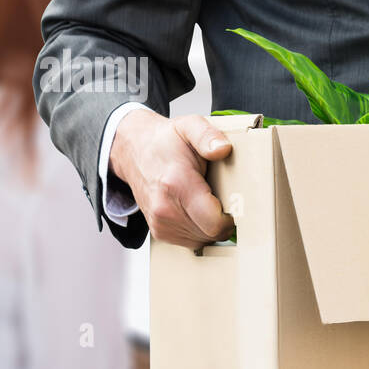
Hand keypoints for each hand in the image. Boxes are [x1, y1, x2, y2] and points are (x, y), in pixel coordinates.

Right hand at [109, 111, 234, 248]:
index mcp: (176, 184)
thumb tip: (223, 148)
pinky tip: (198, 210)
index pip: (214, 222)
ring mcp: (160, 223)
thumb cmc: (165, 141)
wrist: (134, 151)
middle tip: (223, 198)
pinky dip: (200, 230)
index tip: (234, 201)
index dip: (231, 216)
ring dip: (212, 226)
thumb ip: (207, 135)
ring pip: (203, 240)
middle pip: (211, 233)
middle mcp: (165, 209)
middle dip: (223, 220)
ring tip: (208, 201)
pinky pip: (192, 242)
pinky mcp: (159, 232)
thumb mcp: (188, 126)